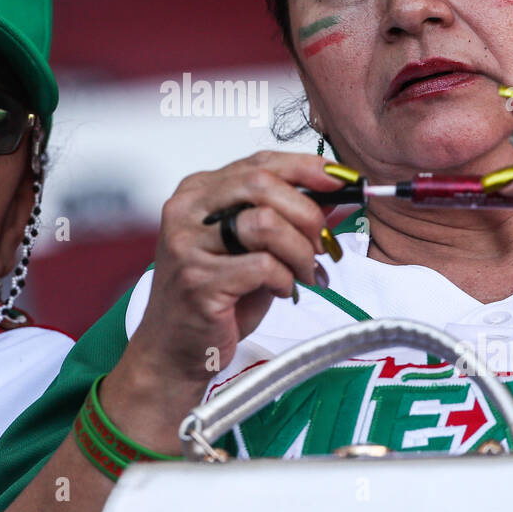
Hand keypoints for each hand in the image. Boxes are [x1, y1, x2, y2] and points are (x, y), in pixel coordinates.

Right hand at [126, 151, 343, 387]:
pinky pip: (263, 267)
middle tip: (321, 242)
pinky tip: (281, 291)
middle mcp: (187, 211)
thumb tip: (331, 198)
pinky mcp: (197, 281)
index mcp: (198, 193)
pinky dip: (285, 279)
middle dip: (306, 212)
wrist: (173, 349)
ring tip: (304, 273)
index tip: (340, 180)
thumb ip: (283, 219)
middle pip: (261, 184)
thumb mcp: (250, 248)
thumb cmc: (213, 298)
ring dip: (299, 251)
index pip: (258, 163)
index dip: (305, 167)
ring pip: (265, 223)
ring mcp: (187, 245)